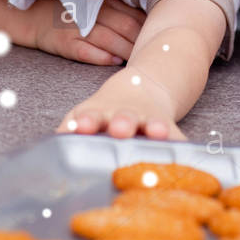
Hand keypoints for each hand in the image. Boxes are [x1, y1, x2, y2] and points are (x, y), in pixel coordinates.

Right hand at [29, 0, 144, 66]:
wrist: (35, 18)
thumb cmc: (72, 11)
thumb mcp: (96, 3)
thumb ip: (120, 10)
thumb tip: (148, 23)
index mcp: (103, 2)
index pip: (133, 16)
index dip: (148, 29)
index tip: (159, 39)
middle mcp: (92, 13)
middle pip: (125, 28)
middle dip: (141, 42)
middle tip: (153, 53)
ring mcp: (78, 28)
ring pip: (110, 40)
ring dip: (126, 51)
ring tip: (138, 61)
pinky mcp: (66, 44)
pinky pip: (88, 52)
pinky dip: (103, 57)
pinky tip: (115, 62)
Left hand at [57, 72, 184, 139]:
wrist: (141, 88)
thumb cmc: (105, 112)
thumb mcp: (85, 114)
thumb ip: (70, 128)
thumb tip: (54, 140)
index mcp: (100, 114)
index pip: (91, 116)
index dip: (87, 120)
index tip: (82, 126)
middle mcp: (124, 117)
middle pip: (123, 118)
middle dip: (121, 123)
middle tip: (119, 129)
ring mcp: (147, 121)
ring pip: (151, 124)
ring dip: (153, 128)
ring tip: (156, 132)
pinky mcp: (168, 128)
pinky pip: (176, 137)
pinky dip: (179, 143)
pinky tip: (186, 151)